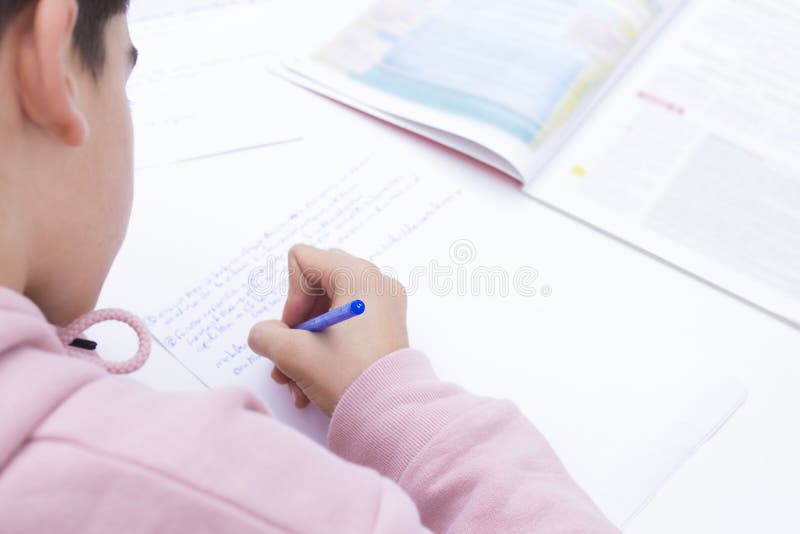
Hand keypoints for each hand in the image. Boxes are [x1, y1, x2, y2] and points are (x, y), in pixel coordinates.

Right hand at [248, 245, 408, 415]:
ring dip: (305, 343)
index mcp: (358, 275)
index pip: (303, 260)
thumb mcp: (294, 354)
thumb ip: (267, 335)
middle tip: (289, 353)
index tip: (296, 330)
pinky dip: (326, 348)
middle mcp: (375, 283)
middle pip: (316, 286)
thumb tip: (263, 334)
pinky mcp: (387, 328)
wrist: (390, 415)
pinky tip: (310, 385)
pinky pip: (347, 325)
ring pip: (328, 311)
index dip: (290, 297)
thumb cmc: (348, 377)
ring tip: (294, 381)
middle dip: (296, 324)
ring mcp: (385, 305)